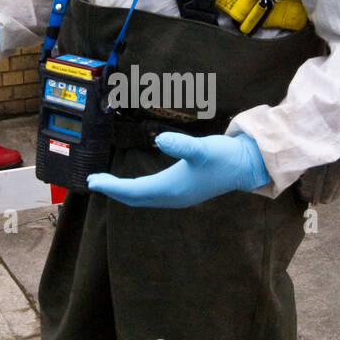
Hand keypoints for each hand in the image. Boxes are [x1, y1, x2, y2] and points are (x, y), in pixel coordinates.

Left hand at [86, 132, 269, 207]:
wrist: (248, 166)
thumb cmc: (225, 156)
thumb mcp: (203, 147)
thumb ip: (182, 145)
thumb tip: (162, 139)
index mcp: (172, 189)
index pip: (133, 191)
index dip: (111, 187)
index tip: (92, 180)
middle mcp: (173, 197)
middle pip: (134, 198)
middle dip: (112, 190)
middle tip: (92, 181)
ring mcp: (179, 198)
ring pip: (143, 199)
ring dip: (123, 192)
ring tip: (107, 183)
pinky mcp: (184, 193)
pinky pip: (152, 196)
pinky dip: (137, 191)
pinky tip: (134, 184)